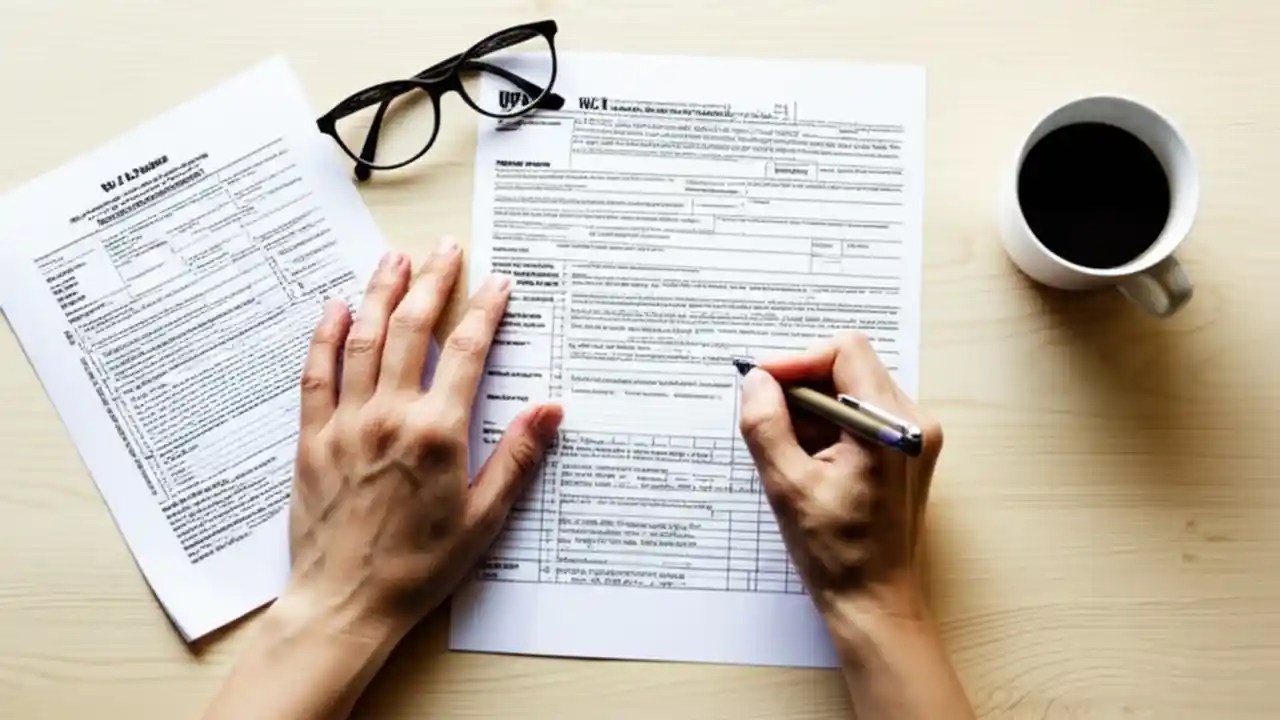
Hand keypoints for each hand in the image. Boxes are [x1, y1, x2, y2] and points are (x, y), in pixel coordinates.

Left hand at [282, 241, 562, 638]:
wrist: (347, 603)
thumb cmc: (420, 568)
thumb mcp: (485, 518)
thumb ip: (517, 457)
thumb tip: (551, 408)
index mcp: (437, 434)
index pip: (465, 352)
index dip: (485, 310)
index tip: (498, 282)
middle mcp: (390, 417)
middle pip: (412, 330)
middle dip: (432, 282)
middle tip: (445, 248)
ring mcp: (346, 423)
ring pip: (364, 339)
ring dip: (381, 293)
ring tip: (396, 258)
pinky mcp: (312, 439)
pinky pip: (317, 374)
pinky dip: (326, 335)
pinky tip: (336, 307)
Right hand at [738, 331, 941, 622]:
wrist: (875, 602)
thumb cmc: (837, 554)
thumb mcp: (787, 486)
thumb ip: (767, 425)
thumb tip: (756, 381)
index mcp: (889, 426)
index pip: (846, 351)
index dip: (798, 359)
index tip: (762, 382)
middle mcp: (912, 423)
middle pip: (850, 368)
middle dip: (801, 385)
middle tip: (764, 413)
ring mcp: (913, 438)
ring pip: (852, 391)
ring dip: (812, 408)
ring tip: (785, 446)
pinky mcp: (905, 453)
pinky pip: (861, 416)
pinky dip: (827, 426)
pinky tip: (806, 459)